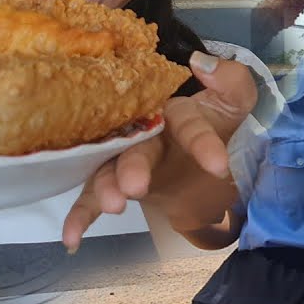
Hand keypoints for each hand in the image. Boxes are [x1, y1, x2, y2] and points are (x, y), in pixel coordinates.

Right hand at [62, 51, 257, 251]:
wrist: (195, 157)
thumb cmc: (212, 123)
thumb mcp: (233, 103)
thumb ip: (231, 83)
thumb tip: (200, 64)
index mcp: (172, 110)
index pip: (187, 123)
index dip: (202, 142)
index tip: (218, 166)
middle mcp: (142, 130)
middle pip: (134, 146)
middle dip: (132, 166)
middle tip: (135, 186)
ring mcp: (122, 156)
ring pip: (107, 169)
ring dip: (105, 188)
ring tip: (113, 206)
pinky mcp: (112, 180)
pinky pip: (90, 198)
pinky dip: (79, 217)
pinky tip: (70, 239)